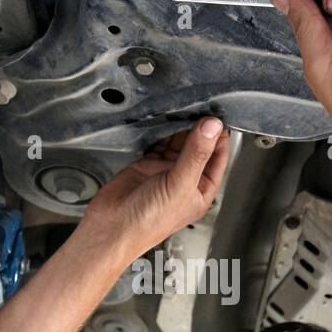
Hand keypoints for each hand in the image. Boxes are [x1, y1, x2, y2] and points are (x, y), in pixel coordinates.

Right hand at [82, 117, 230, 255]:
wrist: (112, 226)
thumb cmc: (149, 221)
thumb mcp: (179, 185)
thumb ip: (196, 154)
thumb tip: (211, 128)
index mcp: (201, 190)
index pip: (218, 157)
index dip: (219, 136)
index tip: (217, 115)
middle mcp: (186, 179)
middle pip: (199, 146)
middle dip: (200, 128)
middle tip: (200, 105)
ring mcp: (167, 170)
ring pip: (180, 142)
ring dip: (182, 127)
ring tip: (185, 107)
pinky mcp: (148, 163)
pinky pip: (160, 141)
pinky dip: (163, 130)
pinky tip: (167, 118)